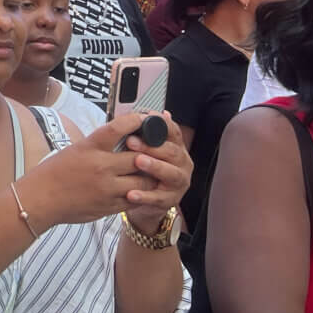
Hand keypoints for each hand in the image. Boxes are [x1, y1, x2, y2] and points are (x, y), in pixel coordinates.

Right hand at [15, 112, 166, 227]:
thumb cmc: (54, 173)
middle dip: (150, 154)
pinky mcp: (110, 206)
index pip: (118, 128)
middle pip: (139, 157)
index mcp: (90, 148)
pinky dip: (141, 193)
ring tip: (152, 172)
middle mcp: (101, 166)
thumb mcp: (75, 150)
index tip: (145, 118)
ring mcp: (107, 188)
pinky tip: (140, 189)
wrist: (40, 199)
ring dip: (150, 176)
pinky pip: (135, 199)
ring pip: (144, 181)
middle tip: (157, 150)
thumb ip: (99, 146)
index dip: (136, 121)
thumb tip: (121, 138)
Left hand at [115, 111, 191, 229]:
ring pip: (171, 173)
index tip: (145, 119)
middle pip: (172, 151)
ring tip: (138, 161)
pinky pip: (158, 198)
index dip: (161, 124)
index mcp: (175, 147)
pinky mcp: (170, 200)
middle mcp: (181, 163)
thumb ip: (145, 133)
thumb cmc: (145, 170)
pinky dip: (145, 196)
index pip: (173, 131)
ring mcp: (178, 182)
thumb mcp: (145, 150)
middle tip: (132, 142)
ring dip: (154, 166)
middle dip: (152, 146)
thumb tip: (148, 112)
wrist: (147, 200)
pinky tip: (131, 193)